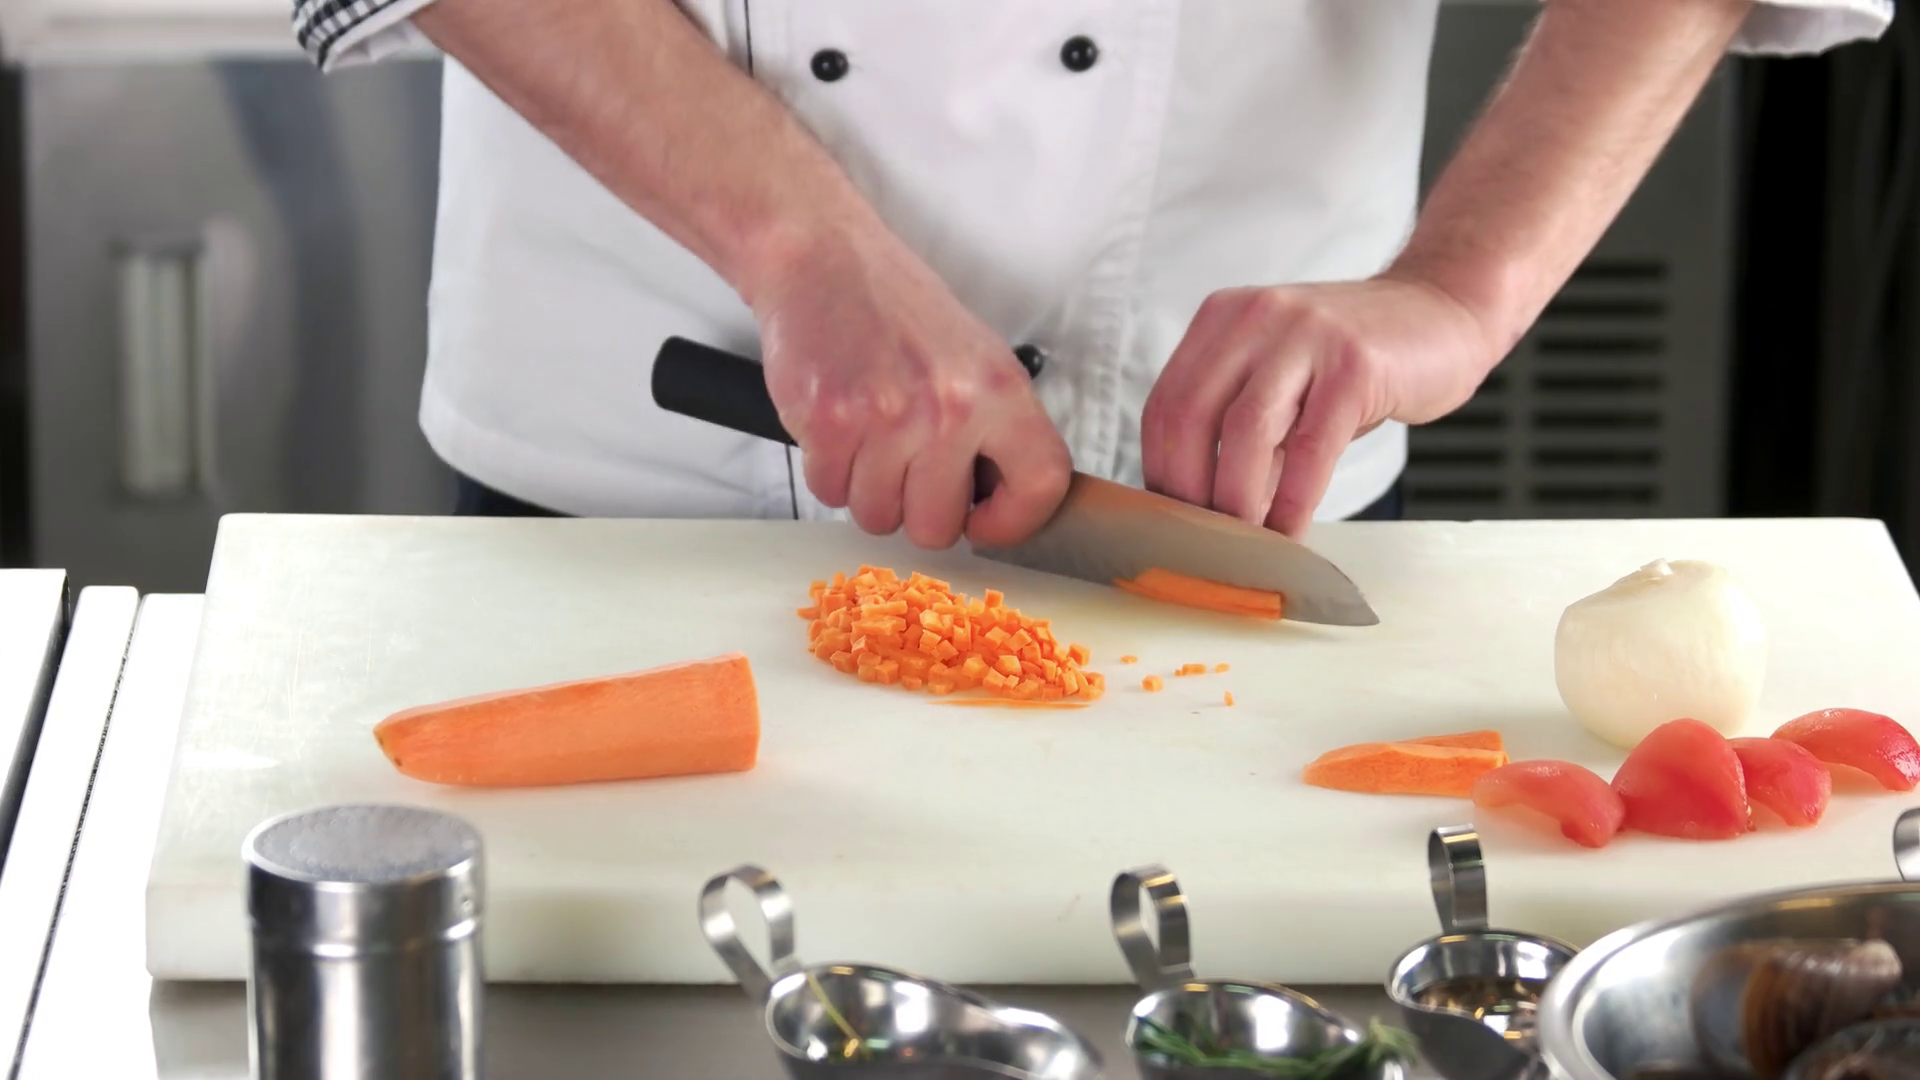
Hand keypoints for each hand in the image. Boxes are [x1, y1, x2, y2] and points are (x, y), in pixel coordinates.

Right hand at [750, 228, 1071, 549]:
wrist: (823, 259)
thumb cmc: (894, 307)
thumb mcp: (974, 356)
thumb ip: (995, 426)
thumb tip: (999, 499)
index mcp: (1000, 389)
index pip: (1041, 484)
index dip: (1013, 521)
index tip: (984, 521)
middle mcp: (952, 407)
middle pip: (937, 528)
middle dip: (914, 509)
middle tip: (904, 465)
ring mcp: (889, 418)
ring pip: (877, 516)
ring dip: (866, 487)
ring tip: (867, 434)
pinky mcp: (831, 423)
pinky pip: (830, 491)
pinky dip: (828, 469)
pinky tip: (837, 426)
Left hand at [1140, 275, 1496, 537]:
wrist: (1440, 314)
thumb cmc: (1353, 363)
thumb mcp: (1281, 381)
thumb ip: (1237, 429)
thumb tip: (1198, 509)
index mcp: (1223, 318)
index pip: (1164, 404)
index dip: (1160, 470)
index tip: (1172, 517)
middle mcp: (1256, 317)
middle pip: (1190, 415)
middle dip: (1189, 491)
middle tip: (1202, 540)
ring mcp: (1306, 334)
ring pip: (1244, 432)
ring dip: (1236, 501)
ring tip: (1243, 544)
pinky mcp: (1356, 364)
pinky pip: (1311, 447)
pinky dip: (1293, 502)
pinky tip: (1290, 534)